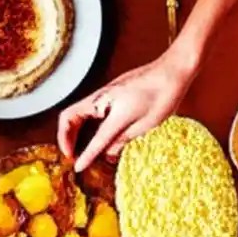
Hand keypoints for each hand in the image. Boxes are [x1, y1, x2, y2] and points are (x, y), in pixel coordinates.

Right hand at [58, 48, 197, 171]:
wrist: (173, 69)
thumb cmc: (165, 94)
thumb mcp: (147, 124)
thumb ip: (123, 139)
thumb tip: (109, 154)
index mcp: (115, 110)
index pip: (95, 139)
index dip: (85, 156)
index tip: (77, 167)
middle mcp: (103, 98)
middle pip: (69, 117)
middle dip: (64, 137)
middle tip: (70, 154)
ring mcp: (104, 92)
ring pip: (75, 111)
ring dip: (71, 129)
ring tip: (77, 145)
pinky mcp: (109, 90)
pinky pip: (87, 107)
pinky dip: (82, 121)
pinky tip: (93, 132)